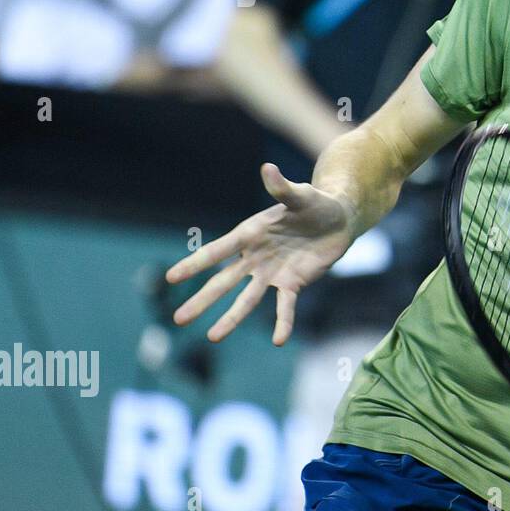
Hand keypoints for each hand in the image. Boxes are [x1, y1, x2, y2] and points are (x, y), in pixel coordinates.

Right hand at [165, 163, 355, 345]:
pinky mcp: (294, 283)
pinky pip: (285, 307)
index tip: (171, 278)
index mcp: (250, 234)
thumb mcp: (300, 195)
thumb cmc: (315, 202)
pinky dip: (283, 323)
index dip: (195, 264)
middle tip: (178, 319)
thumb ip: (282, 188)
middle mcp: (255, 257)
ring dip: (231, 319)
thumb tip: (268, 169)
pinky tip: (278, 341)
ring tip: (212, 338)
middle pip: (223, 282)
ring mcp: (272, 273)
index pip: (217, 251)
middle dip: (202, 300)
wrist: (338, 219)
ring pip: (247, 300)